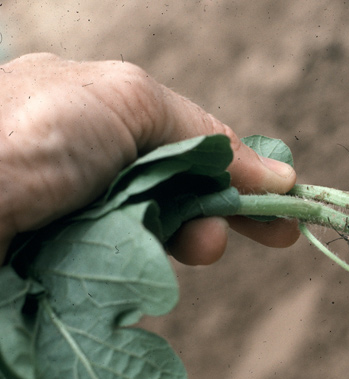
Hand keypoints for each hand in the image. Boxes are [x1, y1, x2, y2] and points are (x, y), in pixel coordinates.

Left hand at [0, 53, 298, 264]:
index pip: (187, 147)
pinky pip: (121, 273)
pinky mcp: (60, 269)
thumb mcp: (130, 101)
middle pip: (176, 197)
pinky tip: (147, 277)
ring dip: (184, 243)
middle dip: (214, 217)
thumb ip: (206, 136)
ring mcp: (72, 219)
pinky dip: (144, 276)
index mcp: (96, 114)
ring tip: (196, 249)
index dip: (240, 178)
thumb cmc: (35, 131)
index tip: (284, 213)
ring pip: (153, 239)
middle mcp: (85, 165)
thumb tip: (279, 176)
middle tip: (246, 240)